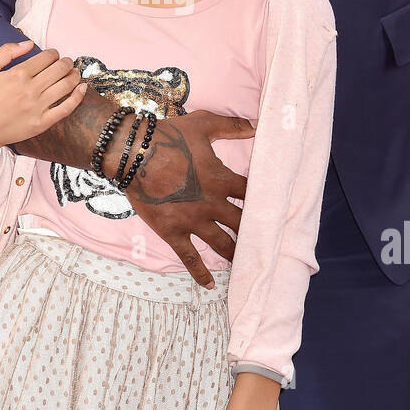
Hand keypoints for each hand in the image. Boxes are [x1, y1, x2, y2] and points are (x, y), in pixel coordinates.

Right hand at [0, 40, 87, 167]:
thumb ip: (5, 51)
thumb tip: (28, 43)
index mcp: (17, 74)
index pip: (46, 58)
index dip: (53, 53)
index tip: (54, 55)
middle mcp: (30, 89)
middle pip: (59, 69)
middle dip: (66, 62)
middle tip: (67, 62)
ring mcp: (37, 107)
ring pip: (66, 86)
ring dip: (74, 76)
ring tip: (74, 73)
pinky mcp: (42, 123)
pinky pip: (66, 108)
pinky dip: (77, 96)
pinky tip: (82, 88)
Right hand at [110, 109, 255, 287]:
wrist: (134, 155)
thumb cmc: (169, 138)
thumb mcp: (203, 124)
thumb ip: (231, 126)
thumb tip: (256, 125)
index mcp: (221, 179)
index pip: (252, 193)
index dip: (264, 199)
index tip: (275, 207)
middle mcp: (212, 204)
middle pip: (242, 223)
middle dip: (257, 232)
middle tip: (270, 244)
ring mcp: (193, 221)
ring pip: (222, 244)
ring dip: (236, 254)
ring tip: (249, 265)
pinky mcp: (173, 233)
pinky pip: (189, 257)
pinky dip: (200, 273)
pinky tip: (209, 285)